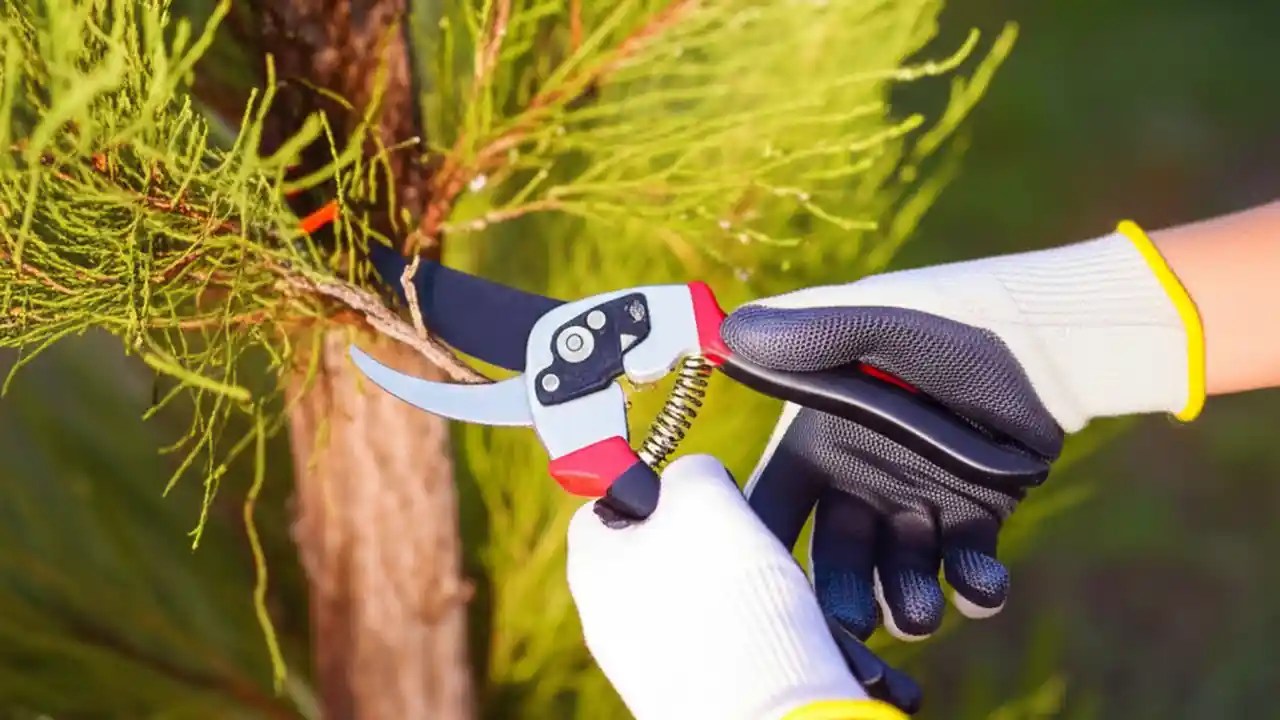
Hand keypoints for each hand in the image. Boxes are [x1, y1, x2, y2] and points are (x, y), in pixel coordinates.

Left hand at [567, 454, 913, 719]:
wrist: (762, 705)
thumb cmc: (724, 593)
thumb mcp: (705, 491)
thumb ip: (690, 470)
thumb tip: (693, 477)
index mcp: (591, 563)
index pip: (603, 504)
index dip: (651, 489)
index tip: (693, 492)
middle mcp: (603, 616)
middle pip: (651, 551)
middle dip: (700, 539)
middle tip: (740, 540)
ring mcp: (640, 660)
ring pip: (686, 596)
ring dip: (726, 585)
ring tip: (762, 590)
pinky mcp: (681, 689)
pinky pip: (709, 641)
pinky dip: (739, 630)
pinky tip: (766, 630)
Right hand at [721, 224, 1202, 641]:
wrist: (1016, 334)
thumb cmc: (926, 331)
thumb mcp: (869, 329)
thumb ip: (808, 336)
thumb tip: (730, 332)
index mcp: (815, 451)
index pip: (770, 511)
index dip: (756, 550)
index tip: (760, 583)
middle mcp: (859, 493)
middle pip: (835, 564)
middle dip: (842, 601)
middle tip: (852, 624)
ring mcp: (917, 514)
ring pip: (901, 577)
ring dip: (908, 603)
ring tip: (919, 615)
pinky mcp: (975, 523)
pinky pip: (970, 567)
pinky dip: (976, 586)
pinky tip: (982, 587)